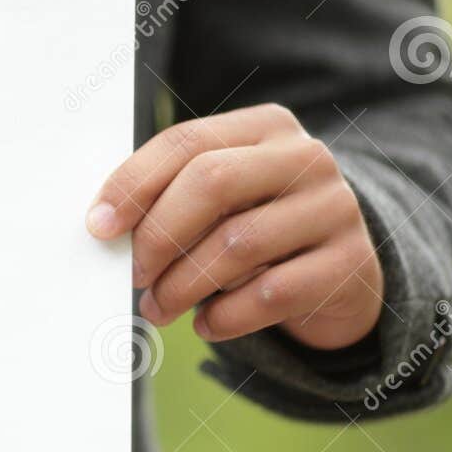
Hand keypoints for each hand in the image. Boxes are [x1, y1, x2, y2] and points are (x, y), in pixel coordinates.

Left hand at [86, 103, 382, 350]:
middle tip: (135, 274)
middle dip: (159, 235)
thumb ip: (171, 197)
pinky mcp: (352, 263)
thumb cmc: (257, 227)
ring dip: (183, 284)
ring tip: (158, 308)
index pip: (186, 141)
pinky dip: (225, 316)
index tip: (99, 226)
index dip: (134, 183)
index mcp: (264, 127)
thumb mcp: (220, 201)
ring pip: (238, 242)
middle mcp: (305, 158)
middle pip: (212, 182)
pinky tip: (205, 324)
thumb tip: (103, 224)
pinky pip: (272, 293)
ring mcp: (335, 207)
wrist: (341, 274)